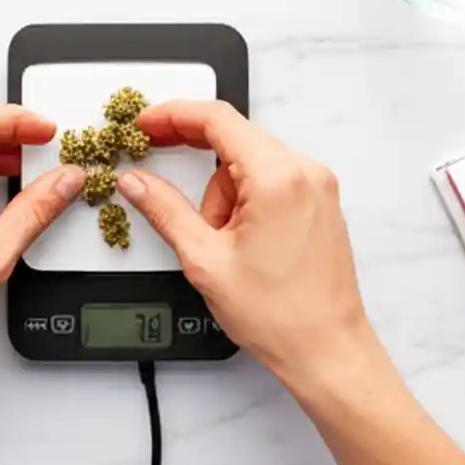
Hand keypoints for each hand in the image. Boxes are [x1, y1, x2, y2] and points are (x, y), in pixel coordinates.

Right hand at [116, 100, 368, 379]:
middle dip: (195, 160)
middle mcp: (305, 173)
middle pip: (234, 138)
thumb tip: (138, 182)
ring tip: (220, 241)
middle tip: (157, 166)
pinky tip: (236, 236)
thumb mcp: (205, 260)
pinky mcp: (320, 202)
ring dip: (223, 192)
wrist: (326, 350)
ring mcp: (317, 187)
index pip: (218, 119)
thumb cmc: (280, 315)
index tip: (146, 122)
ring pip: (250, 163)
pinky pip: (270, 180)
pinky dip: (245, 198)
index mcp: (278, 178)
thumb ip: (164, 210)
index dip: (173, 115)